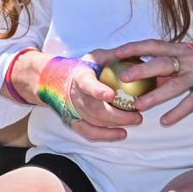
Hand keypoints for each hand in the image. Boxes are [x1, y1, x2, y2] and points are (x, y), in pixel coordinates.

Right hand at [26, 52, 145, 141]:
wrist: (55, 82)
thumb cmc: (82, 68)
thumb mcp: (95, 56)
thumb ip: (113, 56)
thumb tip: (136, 55)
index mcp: (80, 77)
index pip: (87, 84)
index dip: (97, 91)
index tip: (110, 95)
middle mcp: (75, 95)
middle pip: (95, 109)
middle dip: (118, 115)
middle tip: (137, 115)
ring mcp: (73, 110)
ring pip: (95, 121)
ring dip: (116, 124)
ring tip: (135, 120)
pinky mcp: (73, 121)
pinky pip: (88, 132)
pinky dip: (105, 136)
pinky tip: (121, 134)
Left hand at [91, 40, 192, 119]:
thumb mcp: (185, 59)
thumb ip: (163, 66)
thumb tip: (134, 72)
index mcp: (179, 49)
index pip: (153, 45)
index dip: (134, 48)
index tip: (115, 53)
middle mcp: (188, 60)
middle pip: (162, 64)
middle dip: (142, 70)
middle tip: (122, 78)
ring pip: (175, 86)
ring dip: (156, 96)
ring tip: (138, 105)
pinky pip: (191, 103)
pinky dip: (178, 112)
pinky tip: (164, 122)